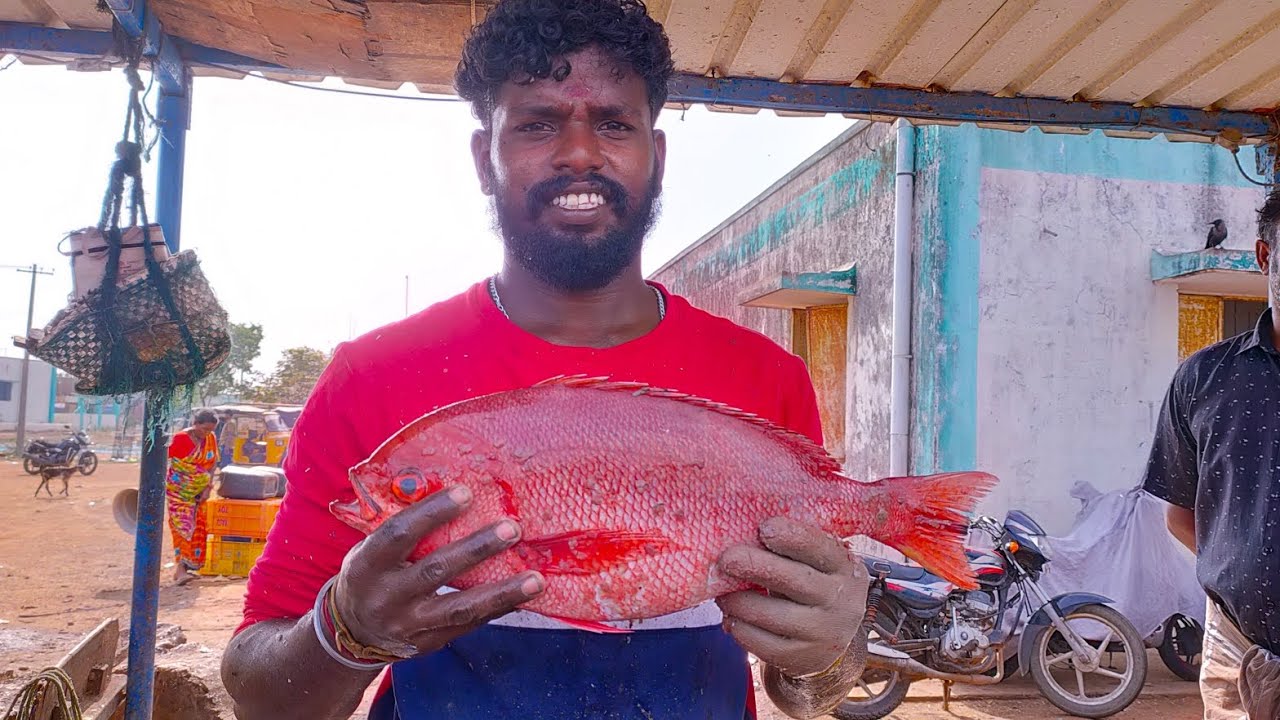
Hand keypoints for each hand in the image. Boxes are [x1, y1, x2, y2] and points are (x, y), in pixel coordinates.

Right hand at [330, 485, 545, 660]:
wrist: (354, 631)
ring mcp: (408, 624)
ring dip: (501, 591)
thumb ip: (403, 529)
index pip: (399, 534)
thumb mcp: (370, 550)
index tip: (466, 492)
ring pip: (459, 607)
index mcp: (367, 565)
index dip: (432, 512)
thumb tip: (455, 495)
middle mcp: (386, 596)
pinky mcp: (429, 642)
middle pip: (435, 570)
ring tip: (536, 579)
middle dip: (477, 549)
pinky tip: (525, 596)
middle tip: (512, 529)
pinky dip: (499, 609)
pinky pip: (469, 625)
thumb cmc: (371, 574)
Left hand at [715, 517, 868, 677]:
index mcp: (841, 566)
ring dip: (740, 602)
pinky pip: (765, 644)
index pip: (820, 548)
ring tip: (721, 594)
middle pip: (794, 580)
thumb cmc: (812, 585)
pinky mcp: (804, 657)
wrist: (831, 639)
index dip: (793, 537)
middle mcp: (838, 599)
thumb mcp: (815, 563)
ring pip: (774, 615)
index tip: (765, 528)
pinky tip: (732, 618)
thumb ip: (790, 548)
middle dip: (756, 566)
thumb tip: (741, 532)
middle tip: (727, 559)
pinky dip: (742, 629)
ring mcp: (824, 631)